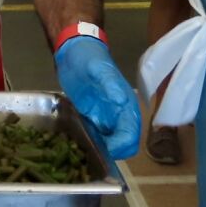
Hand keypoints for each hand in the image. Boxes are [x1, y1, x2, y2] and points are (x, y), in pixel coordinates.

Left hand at [54, 36, 142, 160]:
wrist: (74, 52)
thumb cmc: (88, 58)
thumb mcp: (97, 68)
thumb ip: (109, 84)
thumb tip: (122, 101)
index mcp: (126, 105)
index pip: (131, 134)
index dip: (120, 146)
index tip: (104, 150)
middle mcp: (120, 115)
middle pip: (125, 145)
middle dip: (112, 153)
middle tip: (91, 152)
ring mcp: (107, 119)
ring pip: (112, 145)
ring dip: (102, 152)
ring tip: (82, 151)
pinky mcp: (94, 120)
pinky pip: (98, 139)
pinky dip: (91, 145)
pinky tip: (77, 145)